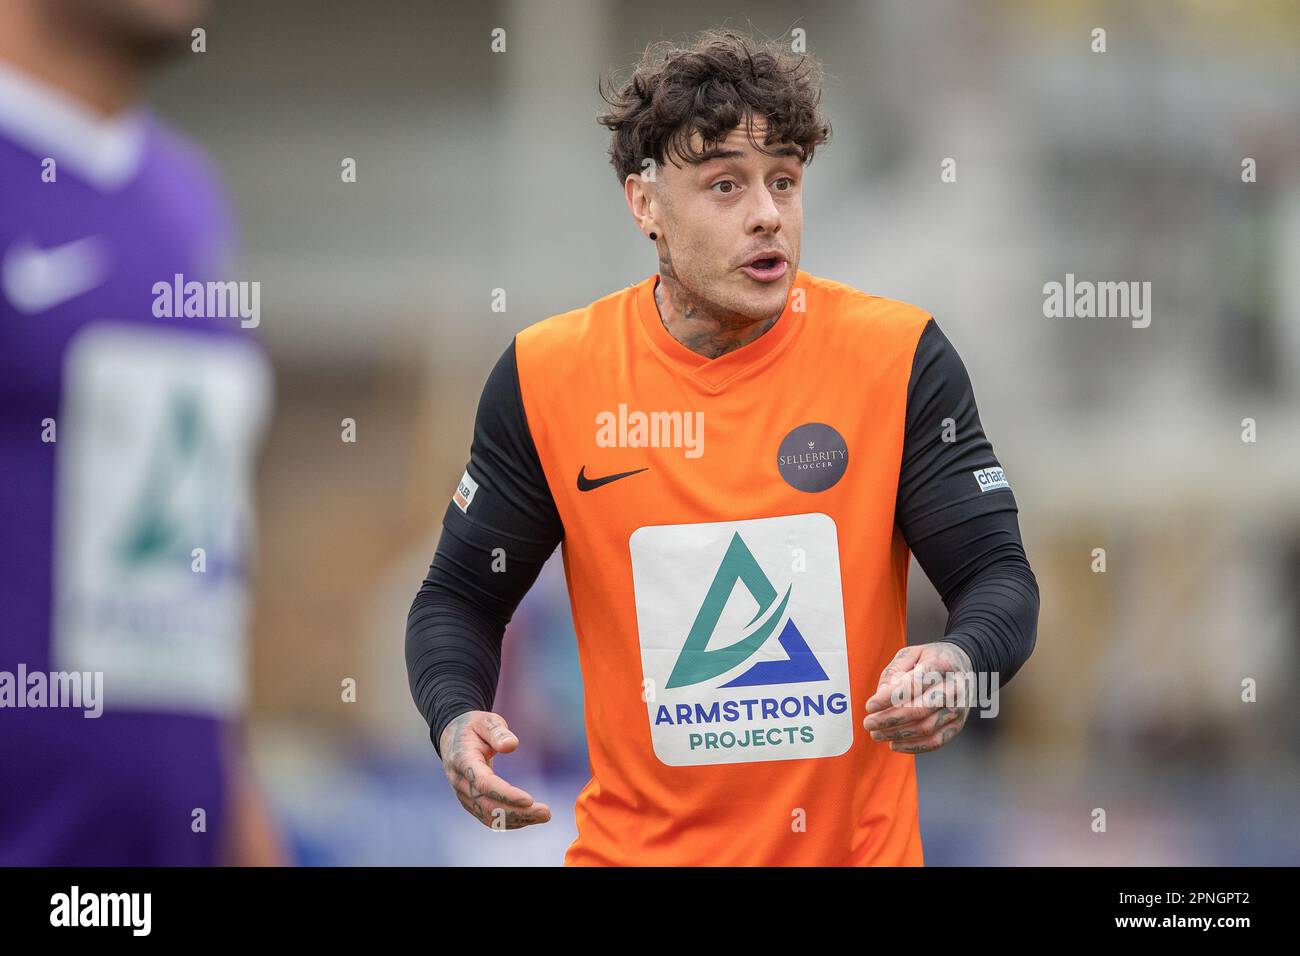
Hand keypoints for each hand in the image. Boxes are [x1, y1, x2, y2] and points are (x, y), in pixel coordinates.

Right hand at [438, 711, 551, 828]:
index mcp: (462, 760)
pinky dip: (508, 821)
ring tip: (543, 816)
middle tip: (546, 813)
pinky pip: (488, 817)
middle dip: (517, 812)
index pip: (483, 783)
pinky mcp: (469, 801)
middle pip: (487, 805)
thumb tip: (512, 745)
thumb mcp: (486, 721)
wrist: (453, 737)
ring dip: (516, 820)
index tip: (530, 800)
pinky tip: (528, 818)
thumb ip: (498, 732)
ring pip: (488, 815)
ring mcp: (463, 794)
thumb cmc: (474, 727)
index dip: (505, 794)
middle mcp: (460, 781)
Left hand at [864, 642, 972, 754]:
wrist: (962, 663)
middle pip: (919, 709)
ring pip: (926, 728)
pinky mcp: (958, 724)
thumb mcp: (911, 654)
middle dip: (890, 719)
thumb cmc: (932, 659)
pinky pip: (936, 741)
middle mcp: (953, 688)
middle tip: (869, 723)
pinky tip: (895, 744)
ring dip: (898, 734)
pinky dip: (914, 747)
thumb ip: (894, 672)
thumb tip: (881, 696)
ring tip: (877, 734)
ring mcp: (958, 708)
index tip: (870, 705)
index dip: (890, 698)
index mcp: (940, 664)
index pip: (913, 684)